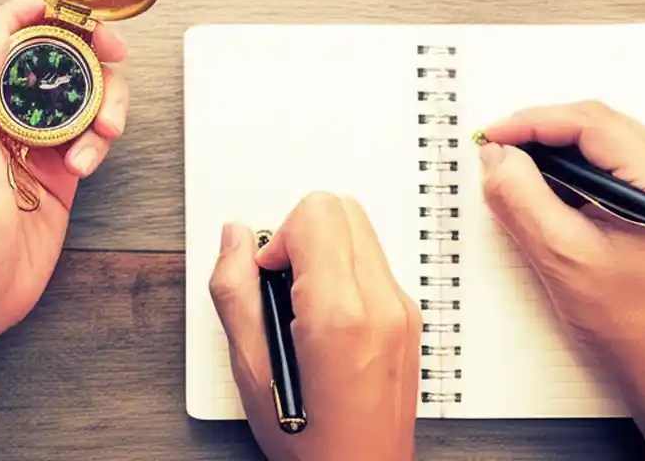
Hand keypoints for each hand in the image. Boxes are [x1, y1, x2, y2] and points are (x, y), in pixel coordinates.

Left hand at [0, 0, 128, 341]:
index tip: (70, 5)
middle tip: (113, 53)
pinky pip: (92, 135)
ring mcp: (34, 138)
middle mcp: (1, 111)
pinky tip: (86, 165)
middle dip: (89, 49)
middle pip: (53, 55)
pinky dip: (99, 143)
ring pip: (82, 92)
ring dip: (104, 102)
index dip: (34, 11)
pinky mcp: (61, 168)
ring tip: (104, 131)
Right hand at [209, 193, 420, 460]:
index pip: (317, 212)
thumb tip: (235, 239)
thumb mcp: (250, 369)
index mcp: (341, 312)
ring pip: (359, 229)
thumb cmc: (309, 440)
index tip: (267, 275)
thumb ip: (235, 292)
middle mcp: (382, 303)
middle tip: (281, 284)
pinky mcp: (409, 317)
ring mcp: (402, 310)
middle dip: (301, 234)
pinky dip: (342, 271)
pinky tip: (322, 317)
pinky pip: (372, 261)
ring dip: (322, 251)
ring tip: (300, 305)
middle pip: (342, 208)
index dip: (278, 236)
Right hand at [478, 101, 644, 379]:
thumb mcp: (561, 256)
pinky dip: (578, 167)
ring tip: (518, 171)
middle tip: (497, 154)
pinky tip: (551, 188)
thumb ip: (521, 198)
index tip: (491, 138)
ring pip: (606, 140)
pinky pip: (617, 162)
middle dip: (542, 134)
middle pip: (599, 125)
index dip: (531, 123)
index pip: (589, 123)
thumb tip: (497, 156)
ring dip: (558, 150)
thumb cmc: (631, 322)